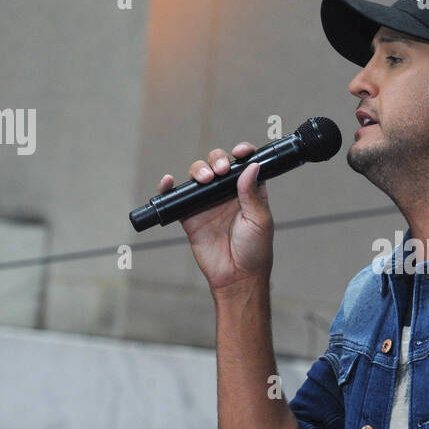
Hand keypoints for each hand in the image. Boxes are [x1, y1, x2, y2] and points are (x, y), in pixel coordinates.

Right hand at [156, 142, 273, 294]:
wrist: (237, 276)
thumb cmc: (255, 250)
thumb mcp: (259, 220)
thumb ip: (252, 193)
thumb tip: (251, 166)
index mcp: (248, 192)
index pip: (244, 165)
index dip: (243, 153)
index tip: (241, 152)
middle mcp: (227, 194)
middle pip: (218, 164)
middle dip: (217, 159)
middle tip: (220, 169)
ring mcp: (208, 203)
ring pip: (199, 176)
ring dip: (199, 170)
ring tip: (204, 178)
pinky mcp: (190, 215)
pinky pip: (177, 197)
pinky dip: (170, 187)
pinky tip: (168, 181)